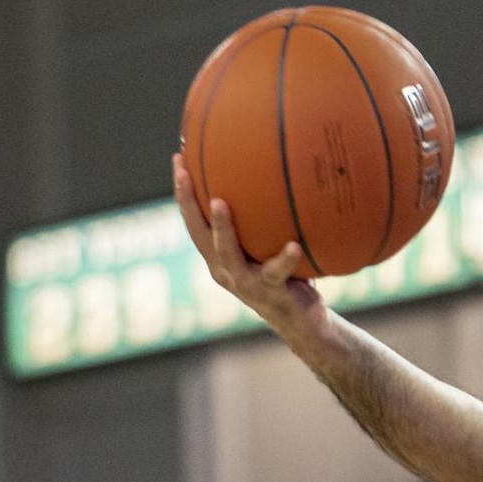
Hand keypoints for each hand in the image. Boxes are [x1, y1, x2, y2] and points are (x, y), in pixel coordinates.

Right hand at [171, 152, 326, 336]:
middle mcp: (225, 270)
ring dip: (222, 228)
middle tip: (183, 173)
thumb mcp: (271, 247)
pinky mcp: (271, 293)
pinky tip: (294, 246)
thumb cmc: (289, 278)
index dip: (183, 193)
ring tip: (219, 203)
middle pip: (199, 234)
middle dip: (188, 203)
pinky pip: (276, 272)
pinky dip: (285, 259)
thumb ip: (266, 222)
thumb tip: (275, 174)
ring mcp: (246, 283)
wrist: (304, 323)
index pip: (195, 221)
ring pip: (228, 254)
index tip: (178, 158)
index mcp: (219, 258)